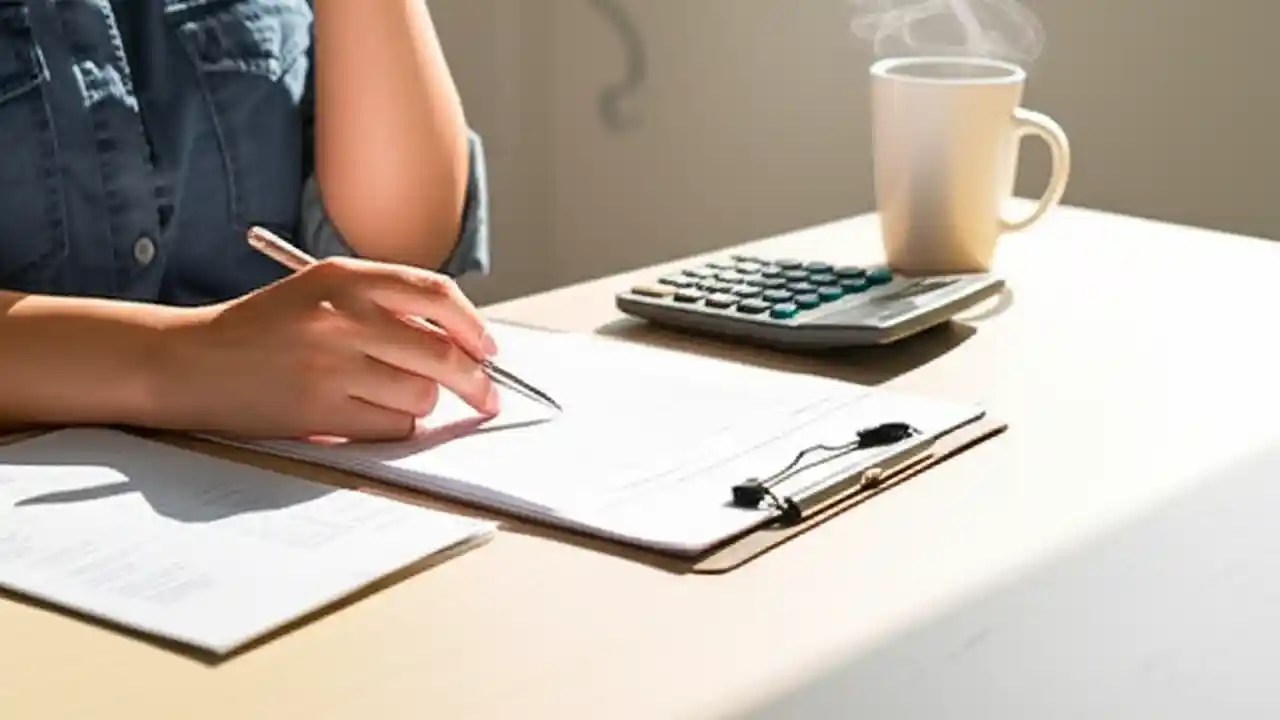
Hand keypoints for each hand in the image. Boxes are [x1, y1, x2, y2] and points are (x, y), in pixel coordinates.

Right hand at [159, 256, 498, 440]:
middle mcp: (342, 316)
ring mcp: (332, 364)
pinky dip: (394, 427)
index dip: (475, 326)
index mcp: (345, 277)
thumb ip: (385, 304)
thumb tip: (463, 342)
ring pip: (422, 394)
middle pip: (443, 353)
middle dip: (477, 381)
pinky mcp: (320, 409)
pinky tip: (367, 416)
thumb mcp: (320, 292)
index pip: (437, 294)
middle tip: (488, 396)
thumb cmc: (262, 329)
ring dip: (422, 404)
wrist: (189, 361)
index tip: (490, 349)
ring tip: (389, 397)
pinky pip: (393, 426)